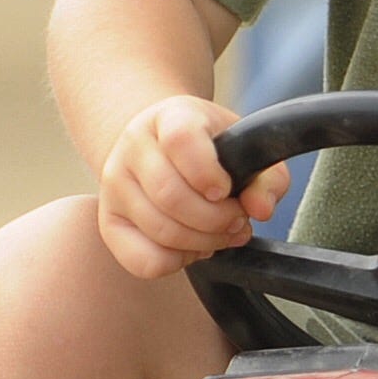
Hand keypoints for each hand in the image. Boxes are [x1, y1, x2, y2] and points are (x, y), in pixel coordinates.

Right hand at [97, 93, 286, 280]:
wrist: (160, 146)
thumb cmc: (211, 149)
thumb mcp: (245, 149)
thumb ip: (268, 178)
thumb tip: (261, 209)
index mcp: (171, 116)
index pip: (180, 140)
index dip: (208, 173)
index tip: (226, 190)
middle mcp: (134, 144)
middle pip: (171, 195)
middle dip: (216, 220)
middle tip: (236, 221)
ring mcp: (115, 183)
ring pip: (159, 230)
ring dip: (202, 243)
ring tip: (219, 234)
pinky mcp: (109, 220)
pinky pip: (142, 260)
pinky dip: (176, 262)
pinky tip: (191, 247)